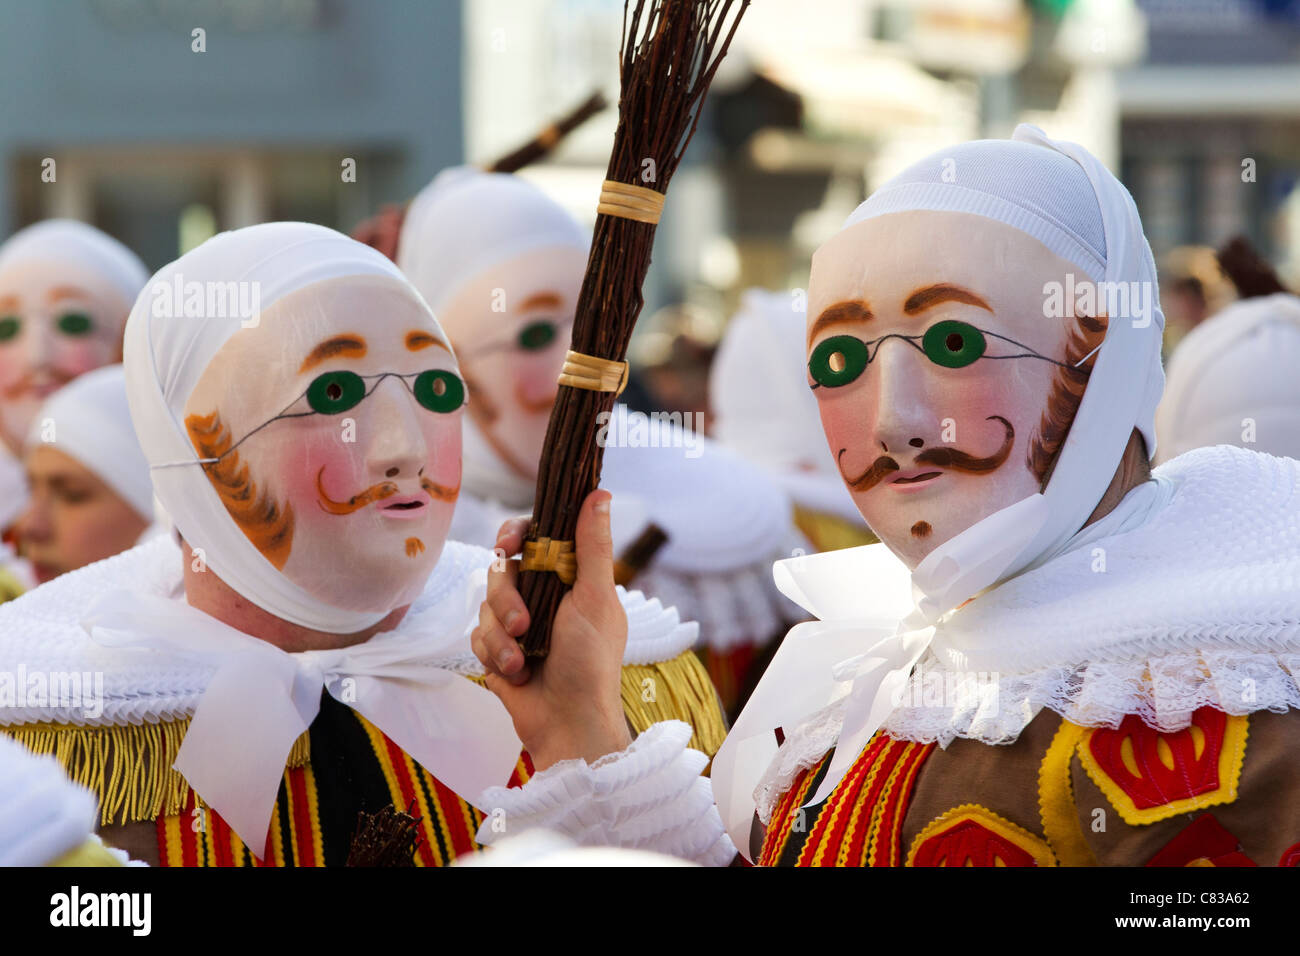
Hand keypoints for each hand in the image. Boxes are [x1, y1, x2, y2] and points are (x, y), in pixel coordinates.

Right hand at [471, 490, 631, 770]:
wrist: (567, 723)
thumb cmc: (591, 662)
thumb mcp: (597, 598)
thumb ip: (593, 545)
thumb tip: (600, 493)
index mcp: (570, 578)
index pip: (534, 537)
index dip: (515, 535)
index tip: (508, 546)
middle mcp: (542, 595)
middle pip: (502, 569)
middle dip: (507, 598)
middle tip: (523, 624)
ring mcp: (517, 623)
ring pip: (485, 603)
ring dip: (501, 634)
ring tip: (522, 658)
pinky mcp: (497, 650)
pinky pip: (477, 635)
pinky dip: (494, 654)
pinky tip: (516, 673)